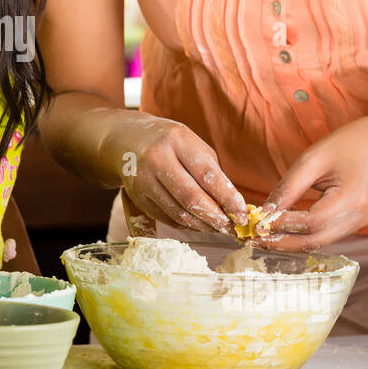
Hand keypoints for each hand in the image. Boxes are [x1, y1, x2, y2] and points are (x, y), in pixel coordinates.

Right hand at [108, 114, 247, 234]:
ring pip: (178, 213)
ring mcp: (144, 180)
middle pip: (191, 198)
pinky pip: (167, 218)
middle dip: (216, 218)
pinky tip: (198, 223)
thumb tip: (233, 205)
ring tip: (218, 228)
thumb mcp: (191, 143)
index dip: (228, 198)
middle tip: (232, 227)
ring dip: (203, 225)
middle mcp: (157, 159)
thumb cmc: (168, 142)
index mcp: (177, 140)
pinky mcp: (138, 197)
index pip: (208, 175)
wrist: (125, 140)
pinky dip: (186, 225)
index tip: (242, 214)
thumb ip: (211, 170)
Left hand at [258, 118, 367, 250]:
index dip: (283, 225)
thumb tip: (264, 212)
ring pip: (317, 242)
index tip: (256, 223)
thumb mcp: (311, 160)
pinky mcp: (350, 225)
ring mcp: (356, 224)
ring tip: (261, 237)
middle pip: (314, 240)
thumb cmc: (343, 146)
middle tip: (252, 238)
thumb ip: (288, 188)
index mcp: (352, 199)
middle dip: (282, 242)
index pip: (312, 222)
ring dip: (288, 242)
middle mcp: (357, 217)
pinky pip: (322, 236)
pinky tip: (280, 232)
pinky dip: (300, 237)